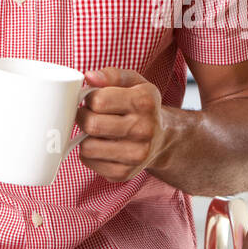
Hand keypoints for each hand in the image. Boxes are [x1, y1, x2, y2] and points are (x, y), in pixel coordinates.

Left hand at [76, 67, 169, 182]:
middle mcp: (144, 130)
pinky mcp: (124, 173)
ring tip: (97, 131)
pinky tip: (102, 145)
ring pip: (87, 147)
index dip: (89, 98)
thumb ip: (112, 75)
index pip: (99, 100)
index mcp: (145, 102)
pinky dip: (90, 153)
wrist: (164, 138)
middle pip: (92, 124)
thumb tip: (89, 77)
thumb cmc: (143, 107)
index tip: (94, 100)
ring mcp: (135, 155)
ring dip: (85, 137)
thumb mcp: (135, 82)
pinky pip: (89, 162)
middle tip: (89, 114)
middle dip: (83, 117)